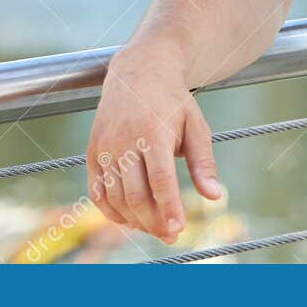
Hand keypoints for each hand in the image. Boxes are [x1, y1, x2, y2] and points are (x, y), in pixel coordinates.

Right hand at [85, 42, 223, 243]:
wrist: (139, 71)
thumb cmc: (172, 101)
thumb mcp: (195, 124)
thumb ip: (203, 162)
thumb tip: (214, 196)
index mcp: (154, 131)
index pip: (160, 180)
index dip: (168, 208)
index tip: (178, 229)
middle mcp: (125, 140)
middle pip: (135, 194)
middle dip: (153, 221)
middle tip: (171, 235)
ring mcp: (105, 146)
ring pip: (115, 196)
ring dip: (134, 219)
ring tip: (154, 228)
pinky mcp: (92, 150)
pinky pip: (97, 190)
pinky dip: (110, 211)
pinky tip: (128, 219)